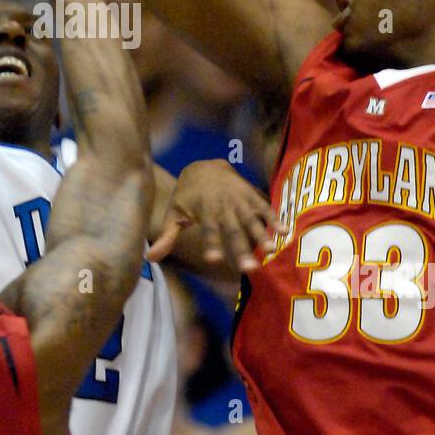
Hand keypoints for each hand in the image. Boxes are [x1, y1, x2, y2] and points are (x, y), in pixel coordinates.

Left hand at [148, 159, 278, 274]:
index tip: (213, 259)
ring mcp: (240, 200)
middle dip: (241, 248)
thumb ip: (167, 236)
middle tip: (249, 268)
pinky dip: (275, 218)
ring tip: (272, 251)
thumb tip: (149, 258)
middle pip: (233, 230)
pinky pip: (265, 207)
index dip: (211, 243)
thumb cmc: (187, 195)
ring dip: (262, 235)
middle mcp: (224, 206)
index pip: (208, 229)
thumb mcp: (174, 212)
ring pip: (252, 219)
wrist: (205, 165)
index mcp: (205, 210)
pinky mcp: (251, 196)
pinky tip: (285, 232)